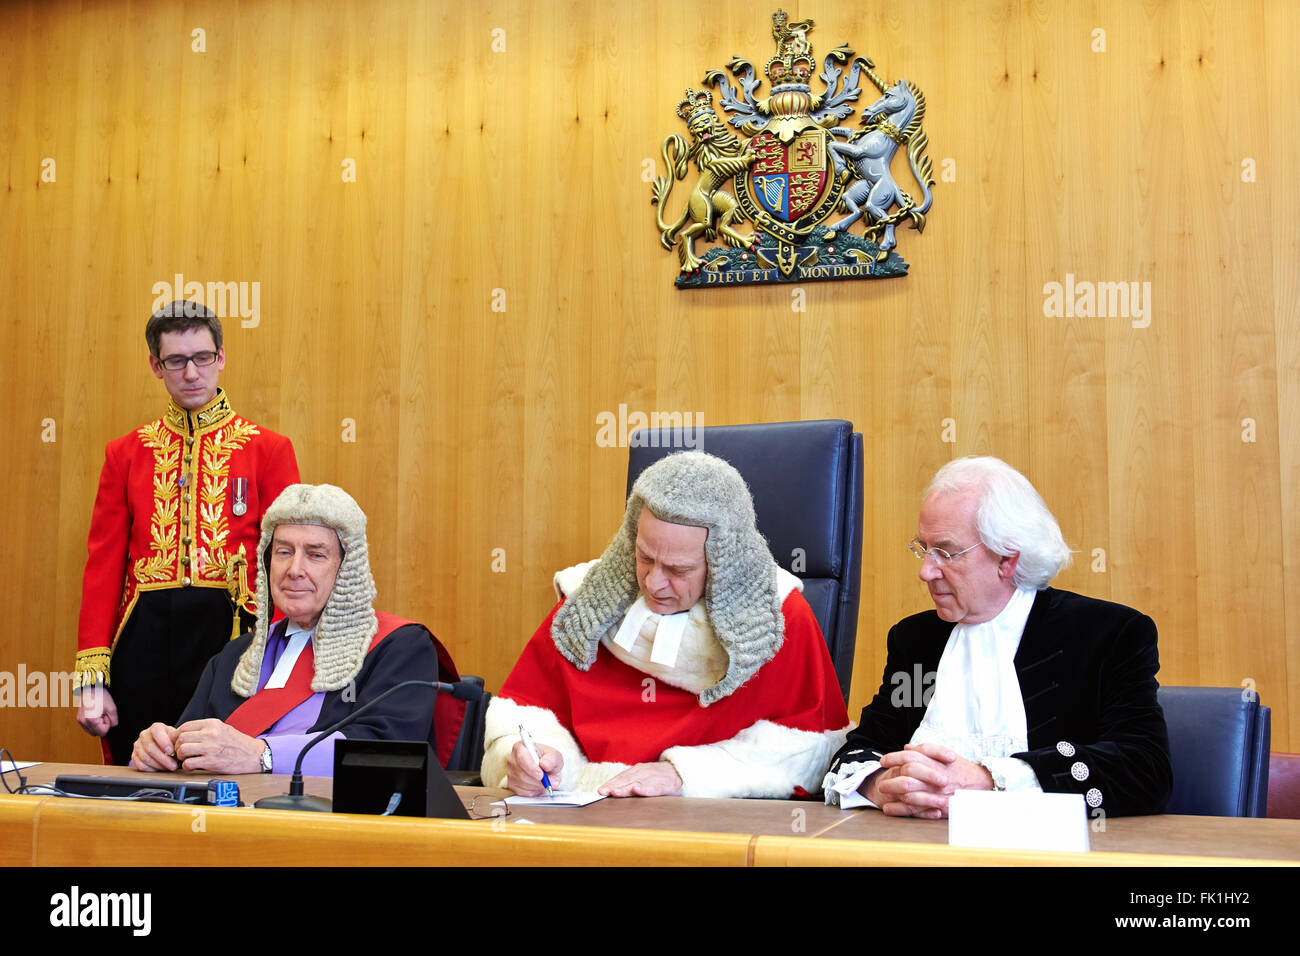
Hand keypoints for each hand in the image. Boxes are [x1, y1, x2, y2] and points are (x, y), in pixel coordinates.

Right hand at [76, 686, 118, 736]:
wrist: (90, 687)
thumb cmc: (100, 695)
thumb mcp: (112, 708)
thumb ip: (114, 721)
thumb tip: (112, 726)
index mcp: (90, 720)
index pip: (102, 732)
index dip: (107, 725)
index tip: (106, 715)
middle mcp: (83, 722)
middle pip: (97, 733)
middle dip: (102, 725)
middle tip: (103, 714)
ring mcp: (80, 721)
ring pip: (92, 731)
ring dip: (98, 724)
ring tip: (99, 713)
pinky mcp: (79, 719)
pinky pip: (89, 727)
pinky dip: (93, 723)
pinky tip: (95, 713)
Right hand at [132, 722, 180, 771]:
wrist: (166, 747)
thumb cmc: (173, 742)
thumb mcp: (177, 738)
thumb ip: (177, 740)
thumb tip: (180, 746)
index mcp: (156, 727)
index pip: (156, 731)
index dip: (163, 742)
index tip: (171, 752)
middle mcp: (144, 735)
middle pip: (150, 747)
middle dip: (163, 759)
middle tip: (174, 766)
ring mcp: (138, 746)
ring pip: (145, 758)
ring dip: (159, 765)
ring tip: (169, 768)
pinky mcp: (134, 757)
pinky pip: (141, 765)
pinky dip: (152, 769)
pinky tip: (161, 769)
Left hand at [171, 719, 265, 773]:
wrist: (252, 755)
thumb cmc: (237, 743)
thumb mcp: (222, 728)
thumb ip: (205, 729)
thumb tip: (185, 734)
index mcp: (212, 724)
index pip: (185, 727)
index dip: (177, 735)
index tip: (178, 741)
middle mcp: (210, 734)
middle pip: (181, 738)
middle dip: (177, 747)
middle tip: (180, 752)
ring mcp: (210, 748)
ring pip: (182, 750)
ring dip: (180, 756)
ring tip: (186, 758)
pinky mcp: (211, 762)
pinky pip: (188, 763)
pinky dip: (187, 766)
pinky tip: (192, 765)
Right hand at [506, 740, 562, 795]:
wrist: (545, 766)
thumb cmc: (547, 759)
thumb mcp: (554, 755)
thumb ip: (552, 759)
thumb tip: (545, 765)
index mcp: (520, 747)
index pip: (521, 757)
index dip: (531, 768)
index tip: (541, 775)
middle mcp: (512, 759)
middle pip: (522, 773)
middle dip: (538, 781)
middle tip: (552, 782)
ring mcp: (510, 773)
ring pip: (523, 784)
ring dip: (538, 786)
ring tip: (548, 782)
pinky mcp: (512, 784)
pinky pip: (522, 792)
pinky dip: (534, 791)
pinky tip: (540, 786)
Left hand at [598, 761, 682, 797]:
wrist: (680, 773)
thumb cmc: (658, 777)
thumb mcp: (643, 776)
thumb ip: (630, 782)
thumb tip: (611, 791)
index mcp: (638, 770)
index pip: (621, 777)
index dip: (611, 783)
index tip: (600, 791)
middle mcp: (645, 772)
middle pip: (627, 779)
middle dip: (614, 785)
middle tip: (604, 792)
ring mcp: (655, 777)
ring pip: (638, 782)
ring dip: (626, 788)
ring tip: (616, 792)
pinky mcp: (666, 784)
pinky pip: (655, 787)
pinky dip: (646, 788)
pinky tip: (638, 790)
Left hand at [864, 743, 993, 818]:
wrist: (983, 784)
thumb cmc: (961, 769)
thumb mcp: (945, 754)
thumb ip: (926, 750)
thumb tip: (907, 747)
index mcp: (935, 761)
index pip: (910, 755)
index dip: (894, 757)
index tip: (883, 761)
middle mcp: (935, 775)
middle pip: (908, 772)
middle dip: (891, 776)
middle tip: (881, 780)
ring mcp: (938, 791)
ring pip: (910, 790)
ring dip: (893, 791)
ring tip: (883, 792)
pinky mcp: (941, 806)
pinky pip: (918, 808)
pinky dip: (901, 808)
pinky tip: (890, 808)